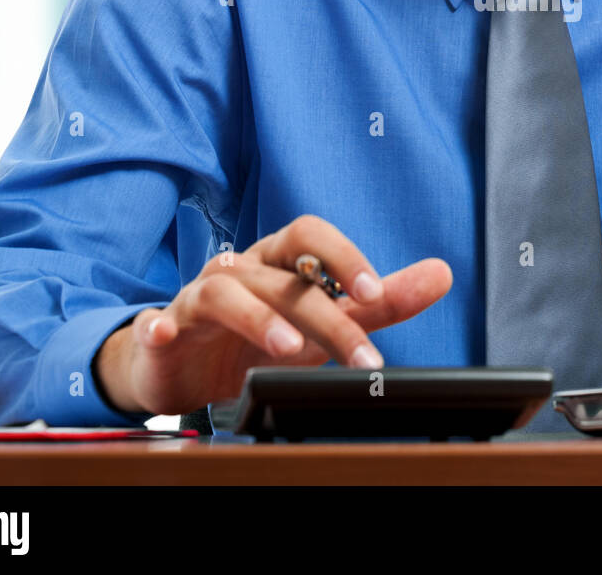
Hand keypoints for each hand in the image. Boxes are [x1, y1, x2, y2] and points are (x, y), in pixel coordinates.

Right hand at [94, 214, 451, 415]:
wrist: (190, 365)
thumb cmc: (262, 336)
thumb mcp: (325, 322)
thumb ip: (380, 302)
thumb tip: (441, 274)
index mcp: (280, 259)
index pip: (311, 236)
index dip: (343, 256)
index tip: (375, 292)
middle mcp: (242, 268)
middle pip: (282, 278)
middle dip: (324, 315)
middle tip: (360, 352)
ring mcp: (200, 295)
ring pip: (226, 292)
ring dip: (257, 317)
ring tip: (288, 348)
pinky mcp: (167, 328)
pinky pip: (160, 321)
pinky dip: (161, 325)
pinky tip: (167, 333)